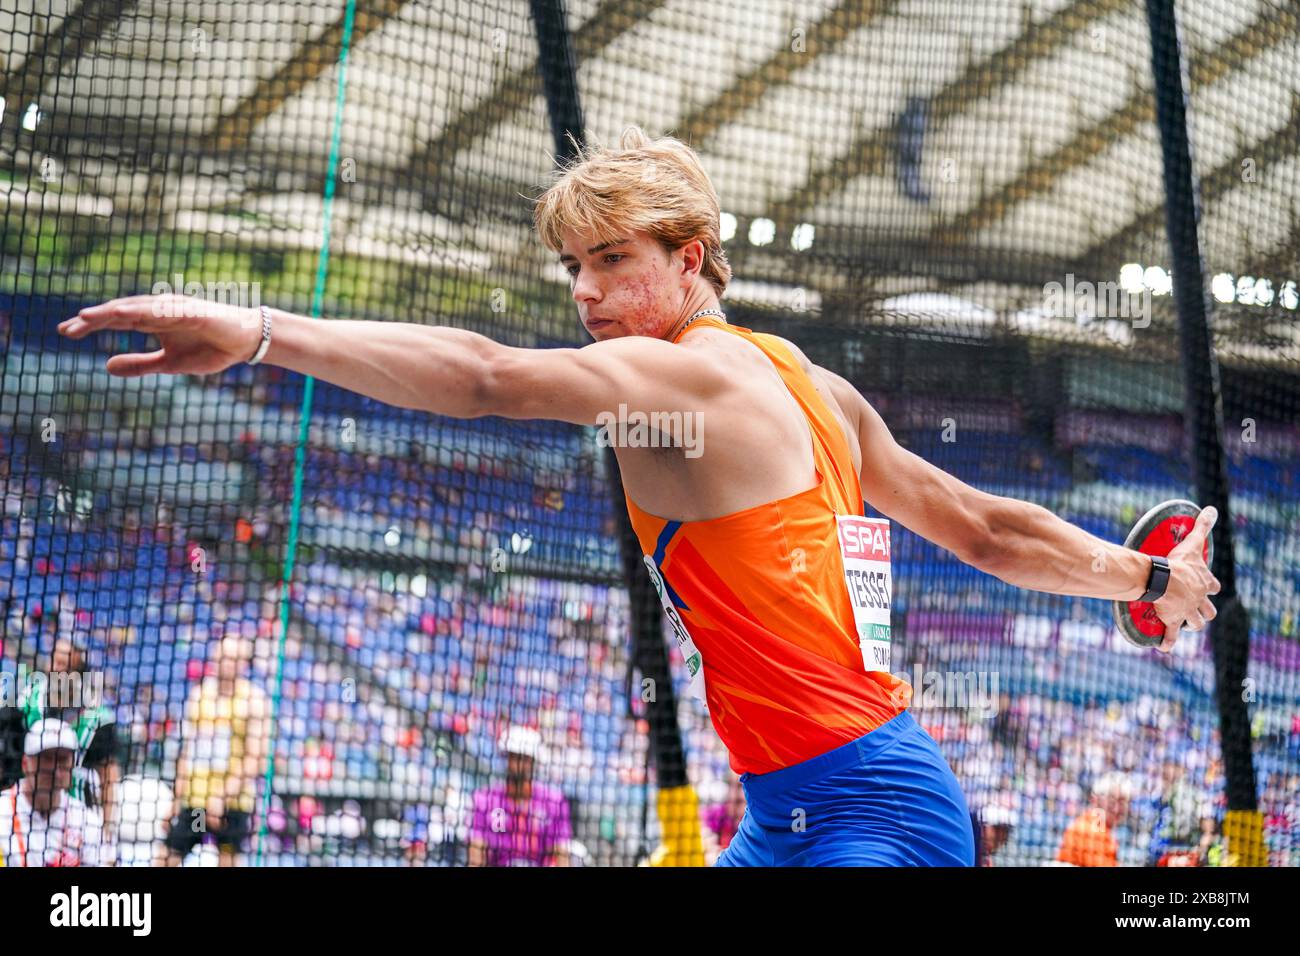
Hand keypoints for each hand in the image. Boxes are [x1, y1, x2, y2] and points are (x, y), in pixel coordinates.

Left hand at [58, 294, 260, 376]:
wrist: (245, 343)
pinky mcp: (190, 311)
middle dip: (93, 319)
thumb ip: (141, 364)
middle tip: (67, 328)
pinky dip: (141, 310)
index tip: (66, 331)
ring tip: (85, 316)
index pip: (115, 321)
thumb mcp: (170, 364)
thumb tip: (106, 367)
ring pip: (135, 308)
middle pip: (119, 312)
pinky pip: (161, 310)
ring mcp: (173, 308)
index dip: (91, 325)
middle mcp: (158, 310)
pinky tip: (122, 314)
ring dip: (110, 312)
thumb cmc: (210, 349)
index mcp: (152, 321)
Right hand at [1151, 506, 1221, 651]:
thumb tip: (1212, 508)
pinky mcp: (1173, 620)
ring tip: (1185, 624)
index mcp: (1204, 583)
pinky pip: (1171, 635)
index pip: (1213, 587)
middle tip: (1197, 610)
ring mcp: (1186, 612)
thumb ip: (1203, 525)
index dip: (1211, 587)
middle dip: (1205, 611)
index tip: (1208, 587)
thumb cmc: (1179, 563)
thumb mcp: (1194, 543)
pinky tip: (1165, 646)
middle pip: (1209, 611)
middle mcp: (1199, 600)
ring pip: (1196, 623)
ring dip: (1192, 624)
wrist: (1164, 580)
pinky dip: (1168, 641)